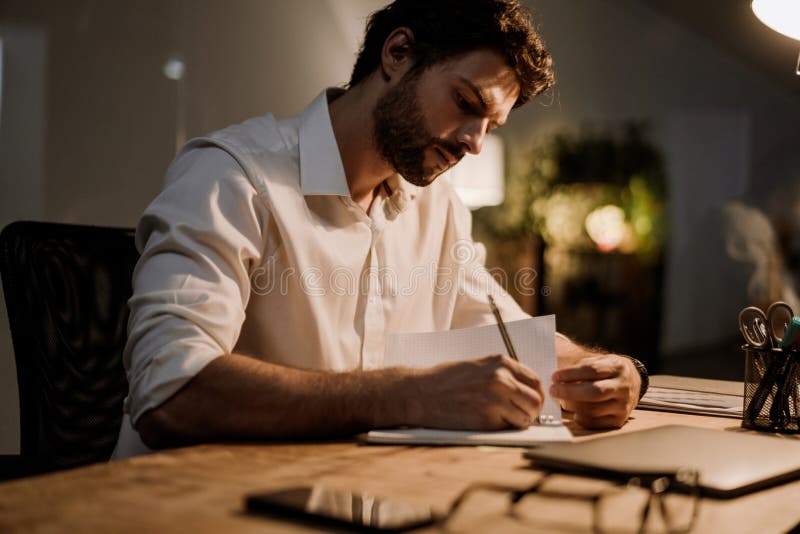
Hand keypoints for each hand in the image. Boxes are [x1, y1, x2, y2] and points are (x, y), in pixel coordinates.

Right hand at [409, 355, 543, 429]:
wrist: (420, 393)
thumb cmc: (447, 380)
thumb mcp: (479, 366)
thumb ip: (503, 374)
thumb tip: (528, 390)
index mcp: (501, 362)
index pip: (535, 381)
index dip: (536, 395)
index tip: (530, 402)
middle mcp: (501, 379)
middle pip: (535, 401)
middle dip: (531, 411)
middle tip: (520, 416)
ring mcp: (495, 400)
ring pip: (526, 418)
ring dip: (517, 422)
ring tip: (500, 418)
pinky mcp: (486, 420)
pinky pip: (508, 429)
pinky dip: (501, 428)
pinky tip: (484, 421)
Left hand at [549, 354, 640, 428]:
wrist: (630, 383)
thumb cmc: (606, 371)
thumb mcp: (597, 361)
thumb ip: (578, 367)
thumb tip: (554, 376)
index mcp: (616, 367)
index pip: (592, 370)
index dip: (571, 374)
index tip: (554, 376)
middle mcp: (623, 387)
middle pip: (594, 392)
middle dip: (569, 392)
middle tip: (553, 390)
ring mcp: (622, 405)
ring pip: (592, 410)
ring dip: (572, 405)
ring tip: (562, 399)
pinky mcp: (618, 421)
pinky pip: (593, 422)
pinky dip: (579, 417)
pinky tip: (574, 410)